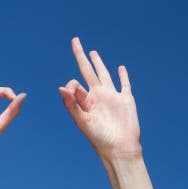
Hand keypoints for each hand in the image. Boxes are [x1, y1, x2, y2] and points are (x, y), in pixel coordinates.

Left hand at [59, 37, 140, 161]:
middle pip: (88, 71)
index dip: (71, 85)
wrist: (119, 148)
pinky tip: (121, 68)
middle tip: (75, 40)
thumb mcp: (81, 121)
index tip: (72, 91)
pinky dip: (123, 76)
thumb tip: (61, 87)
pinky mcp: (126, 100)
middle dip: (81, 56)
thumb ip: (71, 104)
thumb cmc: (98, 137)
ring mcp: (112, 97)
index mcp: (85, 100)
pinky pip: (125, 85)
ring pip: (104, 74)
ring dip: (99, 63)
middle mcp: (97, 96)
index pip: (75, 84)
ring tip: (92, 52)